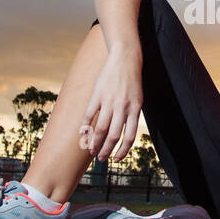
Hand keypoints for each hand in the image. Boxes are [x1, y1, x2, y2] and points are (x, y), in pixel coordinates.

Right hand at [80, 44, 143, 162]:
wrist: (125, 59)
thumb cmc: (132, 82)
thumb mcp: (137, 99)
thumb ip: (131, 116)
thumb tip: (123, 135)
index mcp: (134, 110)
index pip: (129, 137)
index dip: (122, 151)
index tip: (116, 159)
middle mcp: (122, 107)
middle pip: (114, 136)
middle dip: (106, 150)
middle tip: (100, 158)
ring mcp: (109, 101)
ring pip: (100, 128)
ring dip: (94, 142)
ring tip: (90, 149)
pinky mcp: (98, 94)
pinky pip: (89, 114)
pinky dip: (85, 125)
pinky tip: (82, 133)